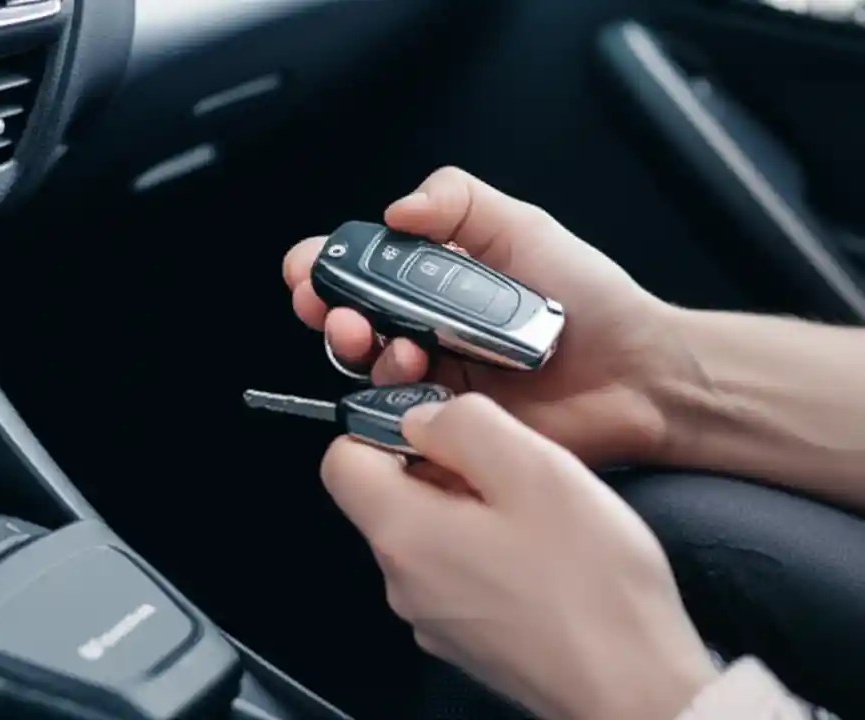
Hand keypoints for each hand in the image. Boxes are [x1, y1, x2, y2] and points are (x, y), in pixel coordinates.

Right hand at [284, 167, 701, 465]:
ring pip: (364, 369)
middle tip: (333, 312)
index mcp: (432, 277)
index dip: (322, 266)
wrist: (637, 372)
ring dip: (362, 354)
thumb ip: (458, 199)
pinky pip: (396, 416)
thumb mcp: (523, 228)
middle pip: (343, 319)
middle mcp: (422, 326)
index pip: (357, 267)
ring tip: (398, 347)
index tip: (310, 267)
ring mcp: (431, 378)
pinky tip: (416, 383)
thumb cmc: (591, 299)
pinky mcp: (444, 424)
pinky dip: (390, 401)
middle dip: (325, 312)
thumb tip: (397, 209)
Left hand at [321, 395, 718, 719]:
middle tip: (511, 472)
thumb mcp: (533, 468)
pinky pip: (458, 574)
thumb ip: (464, 425)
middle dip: (442, 470)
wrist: (635, 691)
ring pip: (428, 535)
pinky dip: (489, 553)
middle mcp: (400, 581)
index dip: (382, 429)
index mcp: (401, 533)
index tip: (442, 429)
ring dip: (472, 511)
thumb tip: (422, 419)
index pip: (340, 461)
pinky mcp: (466, 640)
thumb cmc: (590, 584)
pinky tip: (544, 558)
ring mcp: (430, 617)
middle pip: (388, 497)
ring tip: (538, 518)